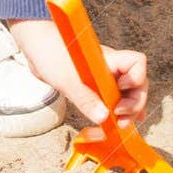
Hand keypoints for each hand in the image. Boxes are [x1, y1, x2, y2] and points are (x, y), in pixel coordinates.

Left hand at [8, 18, 148, 125]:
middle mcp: (110, 67)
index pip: (137, 63)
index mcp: (108, 59)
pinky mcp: (94, 86)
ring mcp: (104, 77)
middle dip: (134, 102)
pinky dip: (116, 110)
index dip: (135, 80)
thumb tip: (104, 117)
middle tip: (121, 120)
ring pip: (126, 93)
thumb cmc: (50, 54)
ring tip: (120, 125)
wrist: (34, 47)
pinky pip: (112, 98)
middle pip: (137, 83)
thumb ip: (85, 99)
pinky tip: (117, 122)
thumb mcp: (66, 79)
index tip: (120, 94)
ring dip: (127, 110)